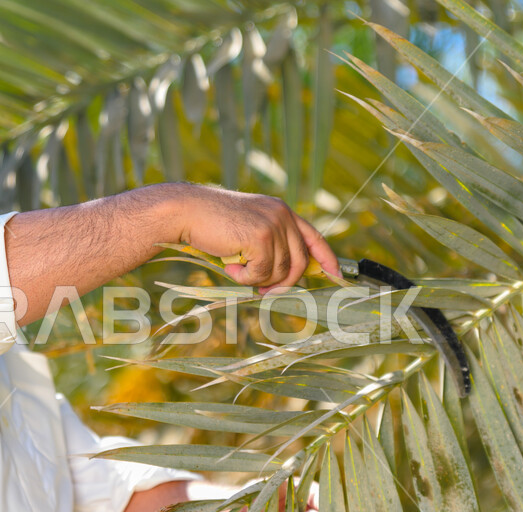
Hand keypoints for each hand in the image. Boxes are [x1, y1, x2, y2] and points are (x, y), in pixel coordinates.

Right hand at [173, 185, 340, 291]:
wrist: (188, 211)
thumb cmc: (212, 223)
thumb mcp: (248, 228)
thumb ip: (270, 242)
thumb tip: (286, 275)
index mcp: (282, 211)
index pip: (314, 237)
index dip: (326, 258)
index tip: (335, 275)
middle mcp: (282, 215)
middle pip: (299, 262)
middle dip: (283, 282)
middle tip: (262, 289)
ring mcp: (274, 225)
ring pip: (280, 272)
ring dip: (256, 279)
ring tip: (235, 268)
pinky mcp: (261, 237)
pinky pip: (262, 274)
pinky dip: (245, 278)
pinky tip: (229, 266)